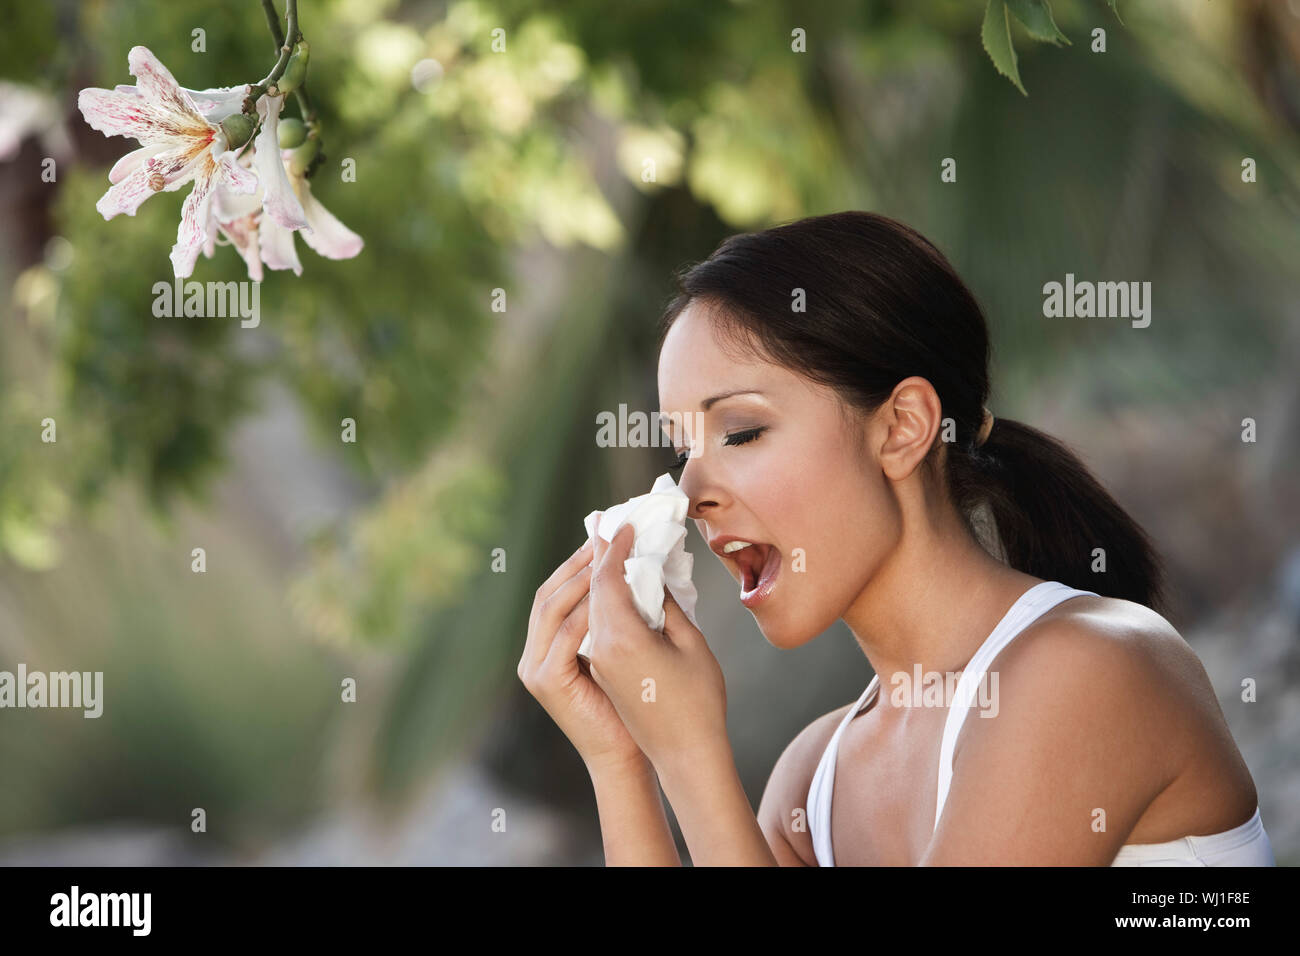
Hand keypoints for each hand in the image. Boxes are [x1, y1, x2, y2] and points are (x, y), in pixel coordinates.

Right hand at [517, 530, 646, 772]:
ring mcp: (535, 668)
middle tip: (606, 533)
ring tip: (606, 553)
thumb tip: (642, 569)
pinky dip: (584, 610)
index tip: (606, 532)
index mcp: (549, 644)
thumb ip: (624, 614)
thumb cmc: (635, 705)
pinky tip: (606, 592)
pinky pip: (564, 635)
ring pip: (552, 606)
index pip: (559, 589)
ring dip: (581, 577)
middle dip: (579, 561)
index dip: (581, 559)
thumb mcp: (628, 648)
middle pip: (549, 591)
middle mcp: (535, 653)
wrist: (628, 755)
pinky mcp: (546, 681)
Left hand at [585, 521, 728, 774]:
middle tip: (606, 530)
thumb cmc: (699, 702)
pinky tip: (609, 591)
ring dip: (590, 580)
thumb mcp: (692, 645)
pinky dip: (594, 603)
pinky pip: (588, 628)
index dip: (614, 549)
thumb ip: (669, 606)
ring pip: (582, 609)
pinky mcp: (599, 673)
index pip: (607, 580)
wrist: (685, 756)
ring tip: (604, 554)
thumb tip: (652, 579)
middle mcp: (599, 650)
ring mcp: (596, 664)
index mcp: (620, 640)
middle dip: (595, 558)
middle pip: (586, 591)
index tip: (624, 526)